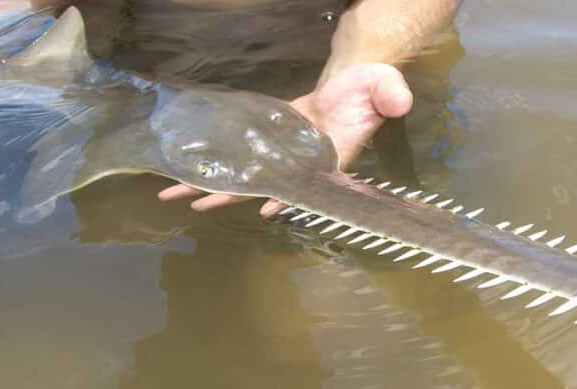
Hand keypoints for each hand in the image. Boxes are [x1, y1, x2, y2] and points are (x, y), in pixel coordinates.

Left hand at [157, 63, 412, 216]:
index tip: (265, 208)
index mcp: (328, 156)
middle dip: (229, 195)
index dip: (287, 195)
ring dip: (212, 184)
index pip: (305, 181)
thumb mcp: (383, 86)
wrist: (353, 84)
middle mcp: (301, 164)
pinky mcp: (270, 138)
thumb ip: (391, 93)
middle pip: (261, 185)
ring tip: (176, 192)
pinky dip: (221, 163)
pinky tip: (191, 168)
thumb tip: (400, 102)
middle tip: (193, 204)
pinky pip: (242, 155)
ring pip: (244, 175)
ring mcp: (283, 153)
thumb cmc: (369, 89)